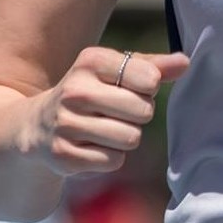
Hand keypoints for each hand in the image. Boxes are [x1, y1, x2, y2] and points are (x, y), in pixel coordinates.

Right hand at [23, 46, 189, 177]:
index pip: (150, 79)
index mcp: (91, 61)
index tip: (130, 87)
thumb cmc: (91, 91)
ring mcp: (67, 124)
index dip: (149, 87)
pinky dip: (110, 156)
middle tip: (117, 110)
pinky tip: (91, 144)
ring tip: (104, 127)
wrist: (37, 125)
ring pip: (131, 138)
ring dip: (125, 137)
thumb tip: (185, 62)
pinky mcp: (64, 155)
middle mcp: (75, 90)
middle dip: (138, 114)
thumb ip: (154, 66)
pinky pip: (114, 161)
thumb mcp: (117, 71)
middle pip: (143, 111)